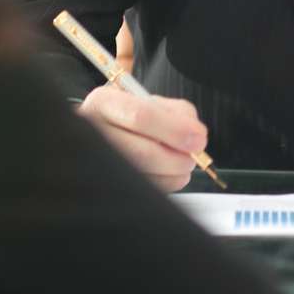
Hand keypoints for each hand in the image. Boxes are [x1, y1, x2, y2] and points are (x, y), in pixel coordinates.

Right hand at [76, 85, 207, 191]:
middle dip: (177, 158)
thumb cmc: (133, 115)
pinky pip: (142, 190)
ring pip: (142, 175)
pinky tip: (171, 174)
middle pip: (141, 152)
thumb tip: (195, 136)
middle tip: (194, 157)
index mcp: (104, 102)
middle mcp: (94, 132)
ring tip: (183, 164)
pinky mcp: (107, 184)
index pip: (140, 116)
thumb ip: (179, 114)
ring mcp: (97, 162)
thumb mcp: (153, 102)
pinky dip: (165, 185)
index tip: (199, 139)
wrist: (108, 130)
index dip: (174, 130)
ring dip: (173, 174)